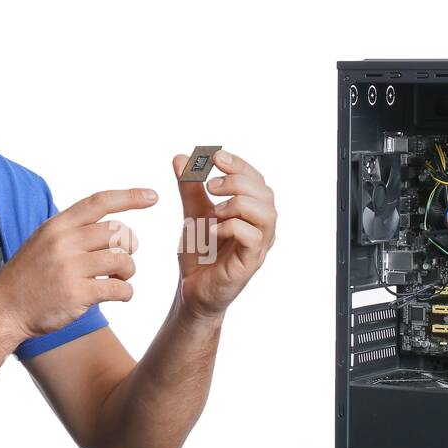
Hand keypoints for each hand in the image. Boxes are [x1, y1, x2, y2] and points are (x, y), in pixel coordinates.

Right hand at [0, 187, 156, 339]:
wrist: (3, 311)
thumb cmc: (27, 278)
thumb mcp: (43, 242)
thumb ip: (72, 232)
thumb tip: (110, 229)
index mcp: (57, 226)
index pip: (99, 202)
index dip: (129, 197)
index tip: (152, 196)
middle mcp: (64, 242)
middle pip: (118, 232)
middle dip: (128, 247)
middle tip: (121, 261)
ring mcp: (71, 268)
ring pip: (123, 260)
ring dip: (128, 272)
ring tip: (117, 279)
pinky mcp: (78, 294)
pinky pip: (120, 288)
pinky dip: (126, 293)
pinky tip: (119, 295)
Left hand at [172, 149, 275, 322]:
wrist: (191, 290)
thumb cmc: (200, 254)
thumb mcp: (192, 214)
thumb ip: (190, 188)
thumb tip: (180, 158)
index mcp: (252, 212)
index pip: (256, 180)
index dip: (239, 165)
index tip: (215, 157)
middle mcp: (261, 227)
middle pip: (265, 193)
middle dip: (237, 182)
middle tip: (210, 185)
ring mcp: (258, 246)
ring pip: (266, 214)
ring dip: (238, 203)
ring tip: (213, 210)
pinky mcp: (250, 263)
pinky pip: (252, 237)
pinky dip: (231, 227)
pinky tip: (212, 231)